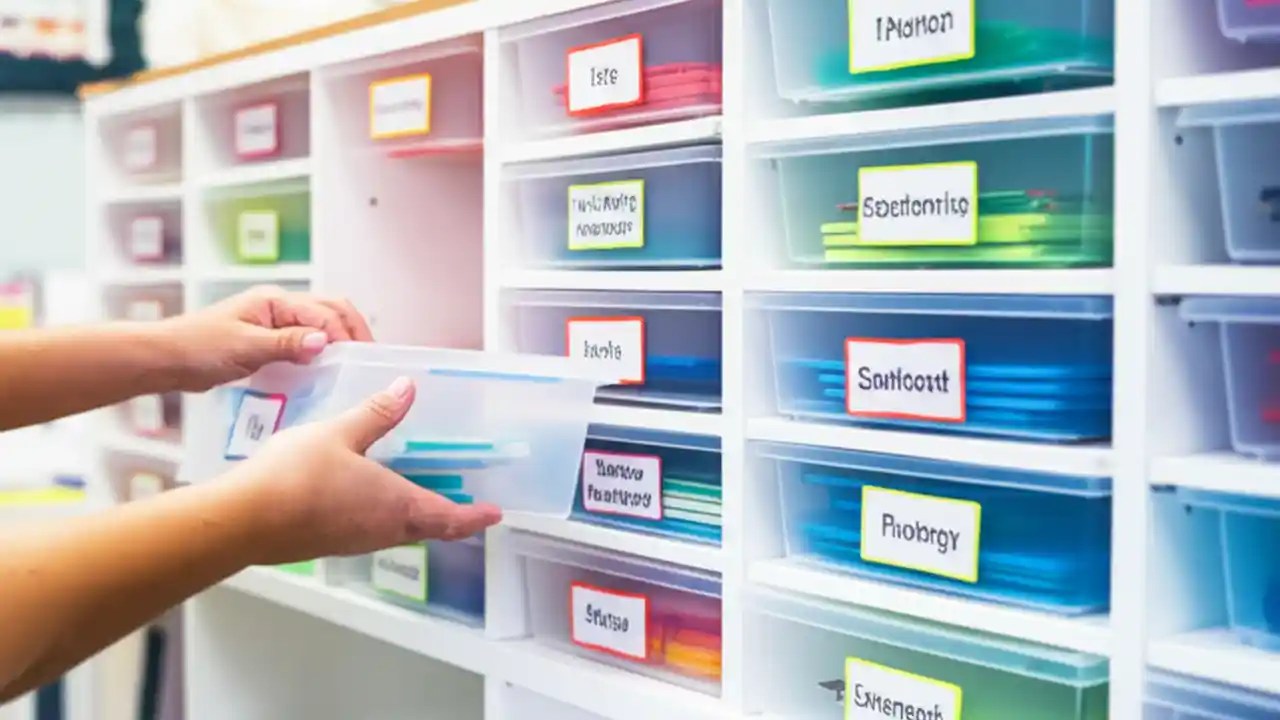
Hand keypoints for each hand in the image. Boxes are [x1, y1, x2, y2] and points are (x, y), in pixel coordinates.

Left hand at [158, 285, 373, 391]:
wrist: (166, 359)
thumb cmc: (198, 348)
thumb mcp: (245, 347)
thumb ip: (286, 344)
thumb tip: (324, 342)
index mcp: (274, 301)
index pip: (323, 313)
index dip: (345, 335)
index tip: (360, 358)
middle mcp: (278, 307)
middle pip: (330, 310)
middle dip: (353, 330)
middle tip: (369, 357)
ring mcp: (274, 323)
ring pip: (320, 324)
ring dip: (339, 339)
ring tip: (355, 363)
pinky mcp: (269, 341)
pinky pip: (305, 340)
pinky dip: (322, 350)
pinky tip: (327, 369)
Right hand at [229, 376, 502, 563]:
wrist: (243, 520)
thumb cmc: (296, 476)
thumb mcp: (340, 433)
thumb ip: (376, 414)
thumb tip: (408, 389)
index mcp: (397, 505)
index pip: (449, 517)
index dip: (475, 516)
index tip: (494, 514)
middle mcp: (382, 530)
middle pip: (427, 528)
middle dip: (449, 518)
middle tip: (464, 507)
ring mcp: (355, 541)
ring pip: (398, 532)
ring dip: (416, 518)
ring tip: (422, 498)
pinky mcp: (329, 543)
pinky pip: (370, 532)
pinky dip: (384, 517)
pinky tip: (369, 499)